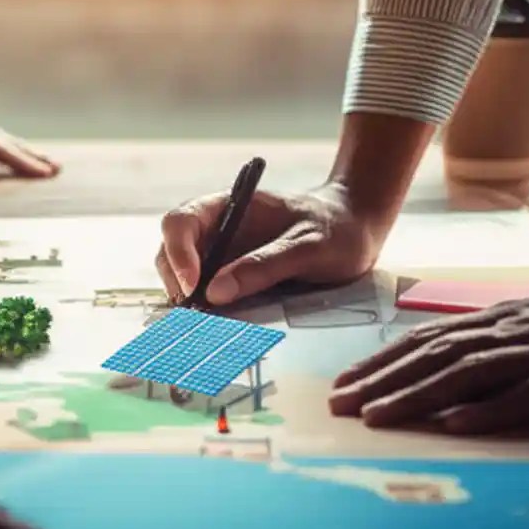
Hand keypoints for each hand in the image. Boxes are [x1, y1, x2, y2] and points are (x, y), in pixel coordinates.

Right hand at [156, 183, 383, 305]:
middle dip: (176, 280)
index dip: (178, 252)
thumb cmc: (335, 228)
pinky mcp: (231, 277)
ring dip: (186, 297)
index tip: (192, 284)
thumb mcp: (309, 246)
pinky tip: (216, 323)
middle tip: (196, 313)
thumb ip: (265, 265)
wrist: (356, 230)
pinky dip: (202, 308)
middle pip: (171, 249)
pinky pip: (205, 292)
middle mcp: (217, 229)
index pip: (181, 222)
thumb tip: (216, 292)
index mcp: (228, 206)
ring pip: (183, 274)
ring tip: (205, 322)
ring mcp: (222, 253)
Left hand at [329, 294, 528, 433]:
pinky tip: (453, 425)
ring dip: (415, 396)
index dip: (382, 360)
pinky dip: (487, 410)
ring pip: (466, 373)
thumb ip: (497, 338)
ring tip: (375, 417)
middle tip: (338, 404)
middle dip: (380, 379)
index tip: (345, 382)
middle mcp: (515, 330)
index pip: (428, 338)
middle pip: (434, 355)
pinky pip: (526, 396)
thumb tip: (445, 356)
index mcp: (504, 318)